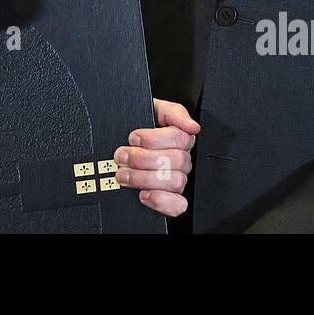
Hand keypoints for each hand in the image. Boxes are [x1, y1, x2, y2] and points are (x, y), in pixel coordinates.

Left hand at [113, 99, 199, 216]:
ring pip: (175, 182)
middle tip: (122, 156)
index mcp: (179, 138)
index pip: (180, 138)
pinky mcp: (170, 199)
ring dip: (145, 178)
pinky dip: (161, 201)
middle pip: (176, 160)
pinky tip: (143, 194)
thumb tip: (192, 126)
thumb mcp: (152, 109)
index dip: (154, 139)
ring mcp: (176, 179)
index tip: (133, 137)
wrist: (120, 141)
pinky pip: (178, 205)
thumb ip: (173, 112)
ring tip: (124, 174)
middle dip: (143, 158)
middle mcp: (181, 159)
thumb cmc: (138, 126)